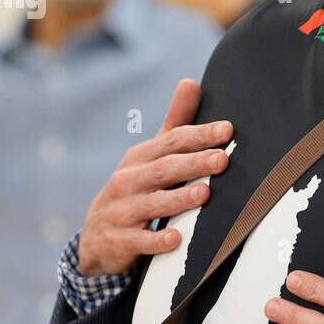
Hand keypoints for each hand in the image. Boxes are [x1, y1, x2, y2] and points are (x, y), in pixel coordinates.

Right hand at [77, 78, 233, 275]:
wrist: (97, 238)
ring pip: (152, 204)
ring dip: (178, 199)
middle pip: (164, 169)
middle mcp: (128, 180)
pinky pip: (139, 241)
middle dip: (193, 163)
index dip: (199, 135)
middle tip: (222, 160)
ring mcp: (122, 211)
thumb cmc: (134, 190)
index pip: (172, 141)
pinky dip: (156, 240)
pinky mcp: (119, 240)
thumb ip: (173, 124)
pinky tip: (176, 238)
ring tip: (205, 194)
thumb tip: (191, 82)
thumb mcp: (149, 157)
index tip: (227, 130)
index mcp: (140, 158)